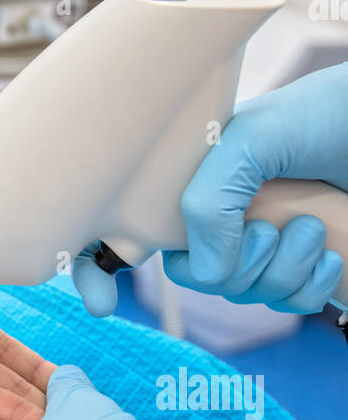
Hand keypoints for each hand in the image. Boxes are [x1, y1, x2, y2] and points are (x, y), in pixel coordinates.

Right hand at [72, 64, 347, 316]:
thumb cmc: (319, 115)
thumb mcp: (250, 140)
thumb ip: (209, 201)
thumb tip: (206, 271)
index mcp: (189, 180)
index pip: (123, 229)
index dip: (95, 269)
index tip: (101, 303)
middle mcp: (219, 213)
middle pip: (194, 277)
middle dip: (235, 267)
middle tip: (268, 227)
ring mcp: (260, 241)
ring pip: (243, 294)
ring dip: (283, 270)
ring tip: (312, 227)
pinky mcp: (301, 264)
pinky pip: (287, 304)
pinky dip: (311, 286)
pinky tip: (330, 252)